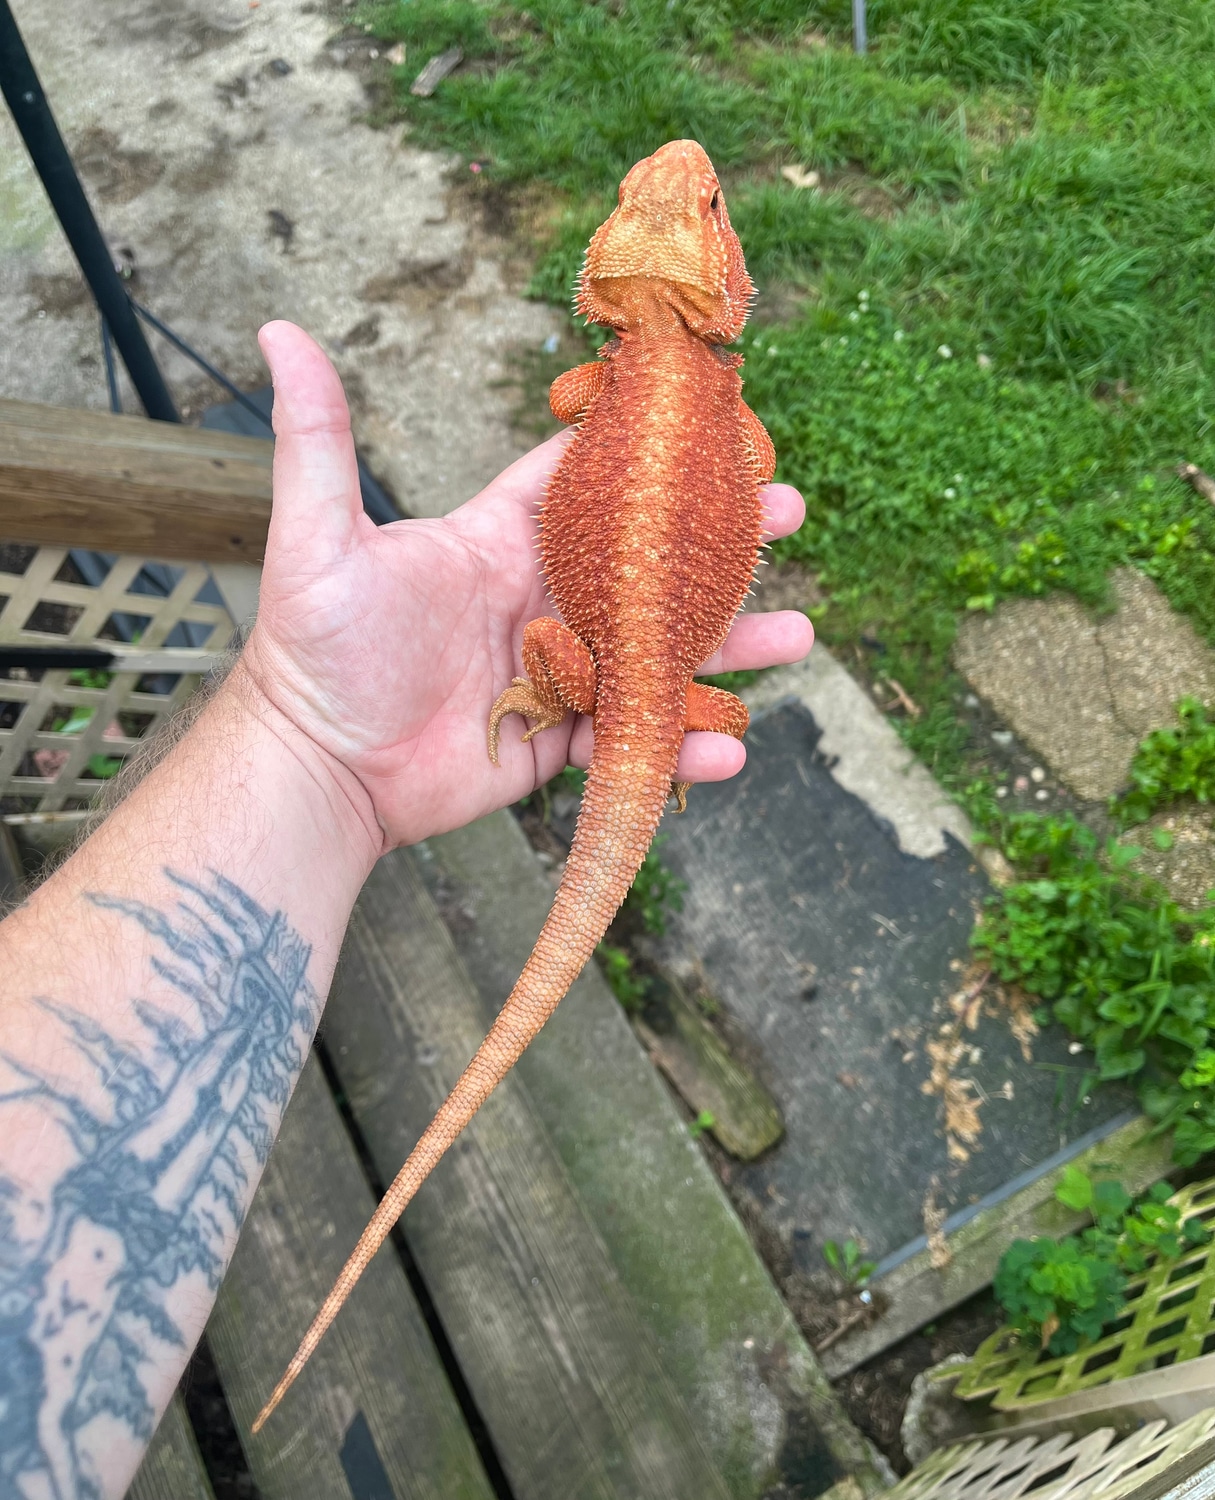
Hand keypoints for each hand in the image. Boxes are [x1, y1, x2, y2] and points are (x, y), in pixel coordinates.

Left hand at [240, 322, 812, 848]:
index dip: (647, 456)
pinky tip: (731, 745)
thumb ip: (318, 442)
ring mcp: (555, 672)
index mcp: (499, 540)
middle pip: (647, 564)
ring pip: (656, 651)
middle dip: (719, 543)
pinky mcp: (556, 741)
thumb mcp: (317, 538)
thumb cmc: (315, 649)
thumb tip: (279, 332)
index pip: (584, 482)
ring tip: (797, 633)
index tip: (714, 429)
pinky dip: (681, 744)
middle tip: (789, 516)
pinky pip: (631, 737)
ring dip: (727, 644)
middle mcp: (538, 599)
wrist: (318, 766)